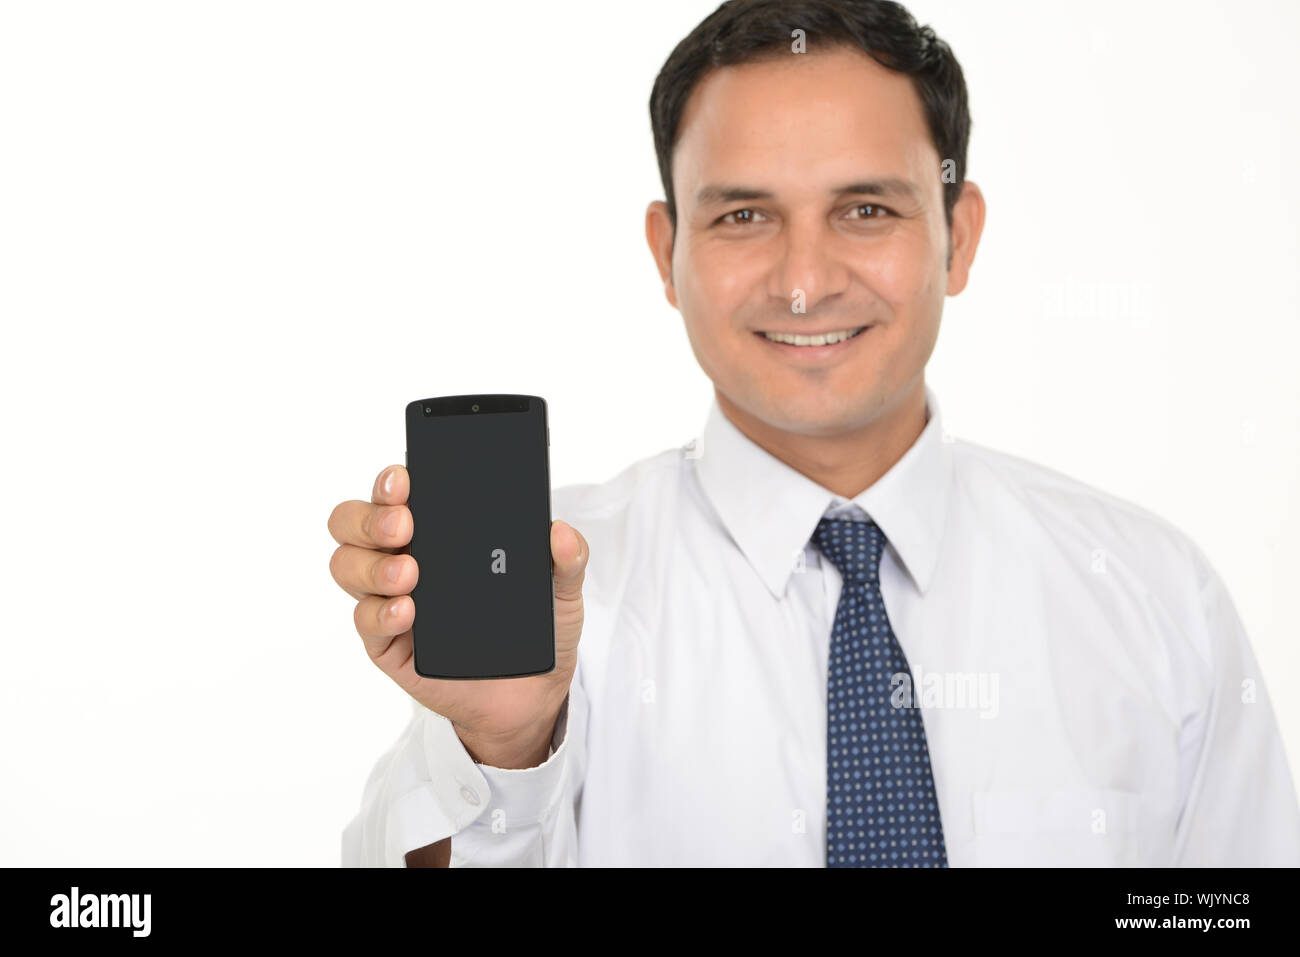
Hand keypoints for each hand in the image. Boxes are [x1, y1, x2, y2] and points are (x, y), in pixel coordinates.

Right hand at [328, 464, 586, 767]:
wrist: (529, 696)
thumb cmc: (535, 628)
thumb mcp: (561, 591)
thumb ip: (569, 560)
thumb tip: (561, 532)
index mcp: (438, 530)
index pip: (397, 492)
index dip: (391, 481)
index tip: (406, 478)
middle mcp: (403, 556)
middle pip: (354, 522)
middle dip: (371, 517)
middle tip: (405, 524)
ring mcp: (390, 599)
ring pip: (347, 566)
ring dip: (372, 564)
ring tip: (409, 572)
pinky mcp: (388, 644)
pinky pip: (365, 621)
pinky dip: (380, 612)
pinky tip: (405, 611)